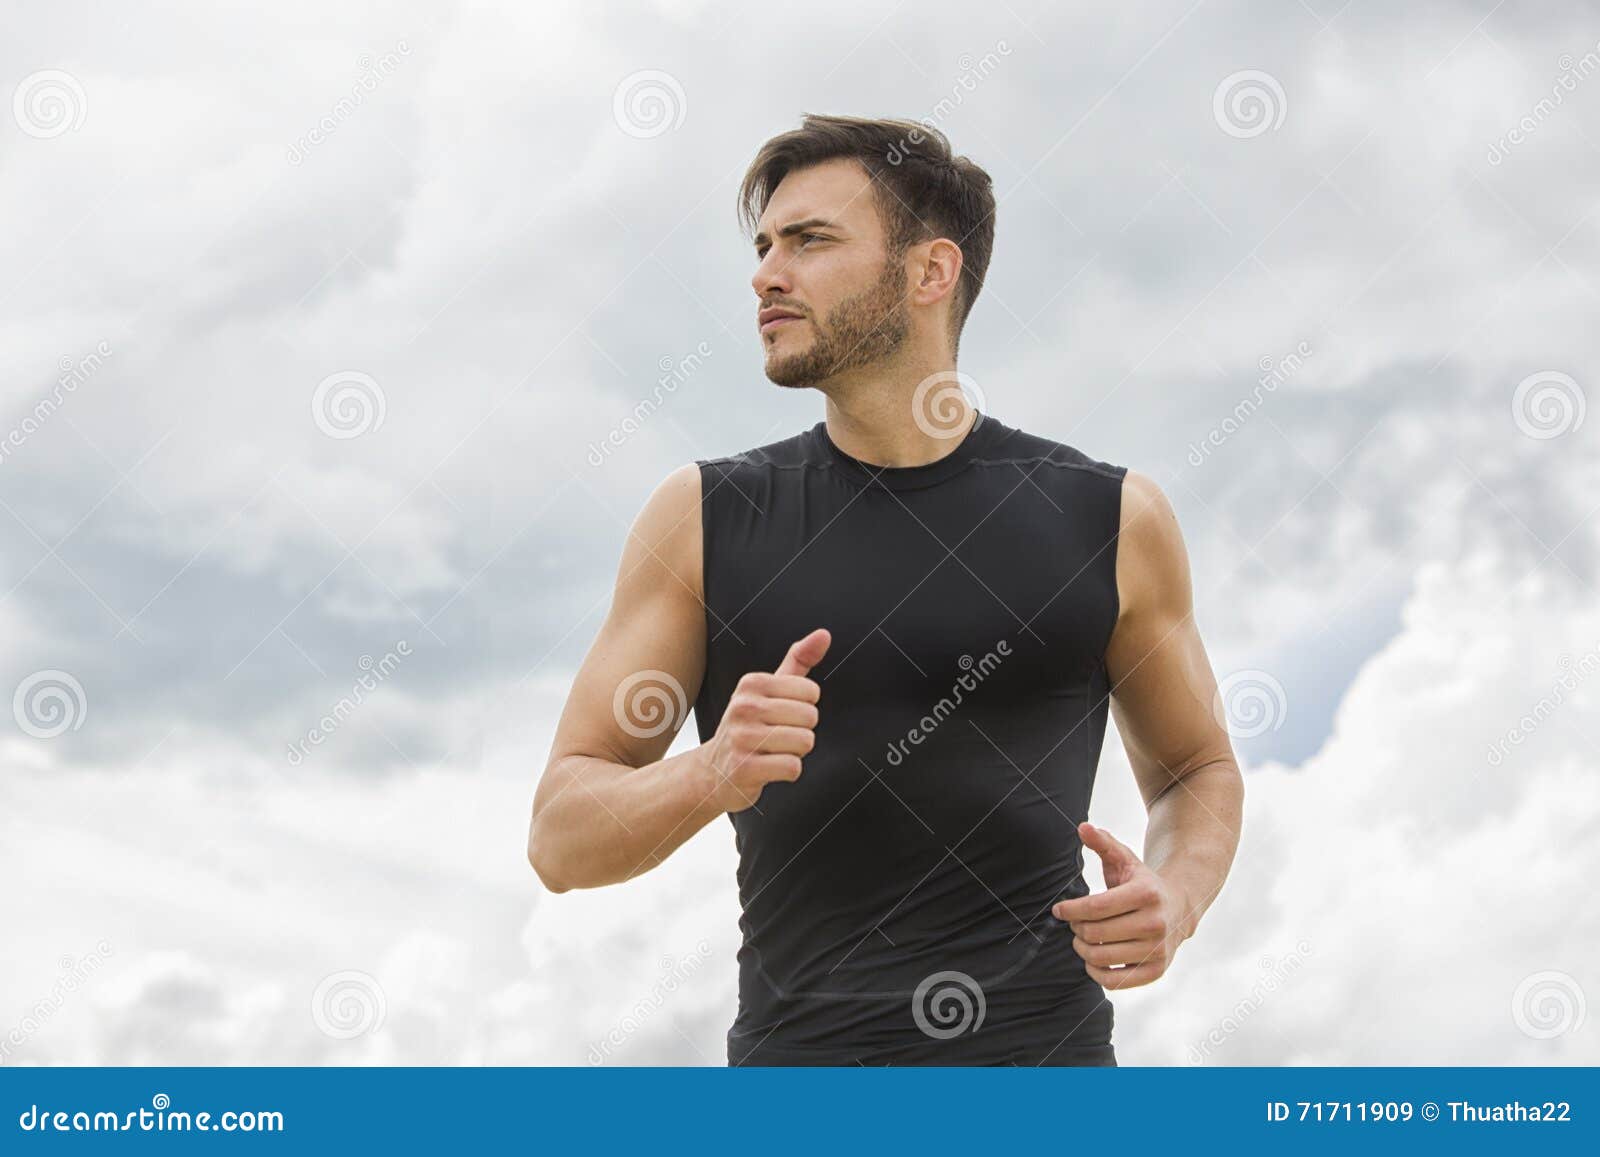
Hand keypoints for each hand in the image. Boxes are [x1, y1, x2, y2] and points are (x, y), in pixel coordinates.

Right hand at [699, 628, 828, 813]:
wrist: (712, 772)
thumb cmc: (748, 726)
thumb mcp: (769, 690)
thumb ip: (798, 660)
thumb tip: (824, 634)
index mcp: (752, 683)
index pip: (811, 691)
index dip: (804, 708)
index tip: (780, 716)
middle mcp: (744, 706)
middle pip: (810, 717)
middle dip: (802, 731)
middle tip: (776, 737)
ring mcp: (742, 738)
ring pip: (805, 742)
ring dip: (795, 753)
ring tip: (771, 752)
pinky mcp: (743, 769)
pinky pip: (793, 768)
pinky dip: (788, 772)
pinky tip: (768, 769)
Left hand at [1052, 821, 1189, 989]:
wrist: (1179, 907)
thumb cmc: (1142, 882)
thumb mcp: (1125, 859)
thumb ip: (1103, 843)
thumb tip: (1082, 827)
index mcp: (1146, 894)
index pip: (1096, 908)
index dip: (1071, 910)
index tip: (1058, 910)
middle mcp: (1155, 923)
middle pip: (1096, 933)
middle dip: (1076, 928)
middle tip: (1073, 924)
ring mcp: (1158, 950)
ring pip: (1102, 958)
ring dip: (1083, 949)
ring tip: (1081, 939)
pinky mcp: (1157, 970)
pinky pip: (1116, 982)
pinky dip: (1097, 972)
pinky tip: (1094, 959)